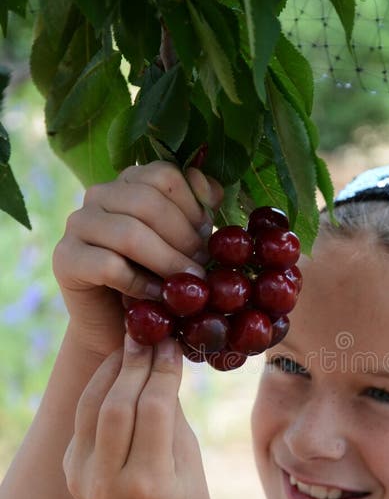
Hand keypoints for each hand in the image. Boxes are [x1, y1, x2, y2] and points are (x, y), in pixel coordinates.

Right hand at [53, 162, 222, 357]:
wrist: (118, 323)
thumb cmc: (157, 277)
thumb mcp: (184, 242)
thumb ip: (198, 213)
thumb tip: (212, 193)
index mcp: (129, 182)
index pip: (164, 175)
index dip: (193, 207)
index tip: (207, 236)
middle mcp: (99, 194)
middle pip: (147, 202)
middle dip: (183, 238)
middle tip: (202, 268)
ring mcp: (78, 223)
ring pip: (129, 233)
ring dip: (167, 262)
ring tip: (187, 284)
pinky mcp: (65, 258)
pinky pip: (108, 265)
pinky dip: (139, 283)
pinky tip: (156, 296)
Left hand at [62, 334, 209, 498]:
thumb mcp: (191, 465)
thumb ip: (173, 417)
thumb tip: (161, 364)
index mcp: (148, 484)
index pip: (154, 410)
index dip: (163, 371)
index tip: (173, 345)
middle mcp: (107, 482)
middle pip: (117, 405)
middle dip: (135, 365)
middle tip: (149, 336)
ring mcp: (81, 478)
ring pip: (91, 408)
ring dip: (111, 371)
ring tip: (131, 346)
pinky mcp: (70, 472)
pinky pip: (83, 422)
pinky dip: (99, 393)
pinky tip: (117, 373)